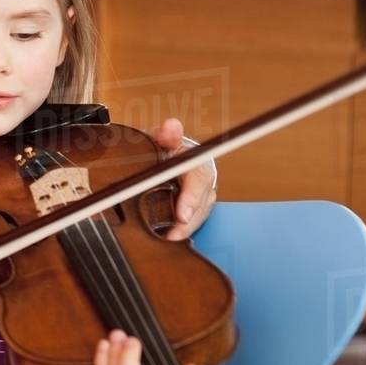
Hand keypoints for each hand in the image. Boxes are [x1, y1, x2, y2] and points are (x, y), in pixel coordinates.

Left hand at [152, 118, 216, 240]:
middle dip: (189, 220)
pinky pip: (193, 221)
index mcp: (198, 160)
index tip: (182, 215)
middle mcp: (204, 179)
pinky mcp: (195, 206)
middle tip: (174, 232)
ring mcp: (202, 194)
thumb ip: (166, 134)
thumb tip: (171, 126)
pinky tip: (169, 238)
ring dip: (185, 229)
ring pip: (199, 215)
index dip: (192, 198)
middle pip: (202, 202)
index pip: (200, 179)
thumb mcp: (161, 137)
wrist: (162, 153)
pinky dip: (182, 230)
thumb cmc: (163, 146)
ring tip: (169, 238)